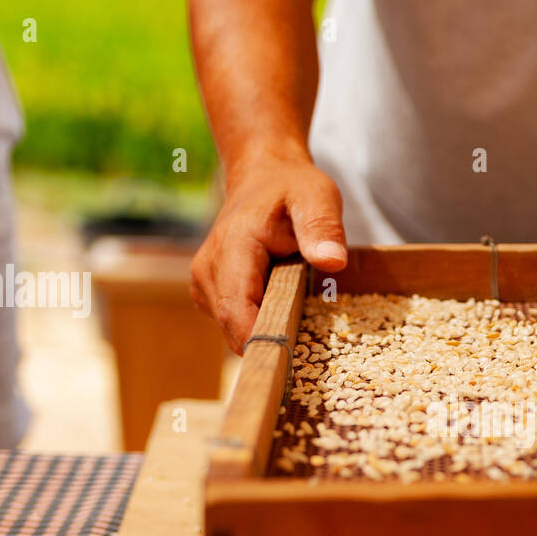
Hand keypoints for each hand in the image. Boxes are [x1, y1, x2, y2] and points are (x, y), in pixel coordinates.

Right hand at [191, 152, 347, 352]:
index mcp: (232, 249)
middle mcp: (208, 272)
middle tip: (312, 341)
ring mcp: (205, 286)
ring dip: (267, 332)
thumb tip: (332, 261)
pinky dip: (260, 325)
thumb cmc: (291, 188)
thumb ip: (322, 228)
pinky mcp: (210, 295)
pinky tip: (283, 307)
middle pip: (235, 330)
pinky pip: (234, 325)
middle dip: (272, 341)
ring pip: (234, 332)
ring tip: (299, 312)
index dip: (264, 341)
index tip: (297, 357)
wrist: (263, 178)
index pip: (237, 312)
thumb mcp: (317, 197)